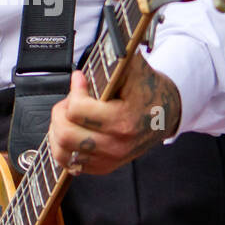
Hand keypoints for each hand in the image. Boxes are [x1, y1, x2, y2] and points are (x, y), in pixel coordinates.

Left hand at [48, 50, 180, 175]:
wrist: (166, 112)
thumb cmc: (149, 89)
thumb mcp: (136, 67)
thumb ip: (114, 58)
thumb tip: (92, 58)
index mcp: (124, 121)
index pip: (78, 110)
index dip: (74, 90)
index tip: (79, 79)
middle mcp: (116, 145)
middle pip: (66, 134)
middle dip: (61, 112)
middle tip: (70, 100)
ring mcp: (110, 159)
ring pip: (63, 151)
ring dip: (58, 129)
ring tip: (68, 115)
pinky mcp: (104, 166)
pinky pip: (69, 164)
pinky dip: (62, 147)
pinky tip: (70, 131)